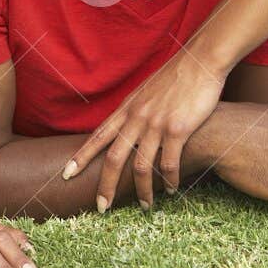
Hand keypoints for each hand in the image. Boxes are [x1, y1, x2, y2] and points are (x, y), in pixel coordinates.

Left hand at [63, 47, 226, 211]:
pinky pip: (169, 163)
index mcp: (127, 108)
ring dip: (142, 191)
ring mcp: (157, 124)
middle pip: (114, 159)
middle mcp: (137, 118)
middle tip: (102, 207)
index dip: (81, 157)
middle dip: (106, 186)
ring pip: (142, 167)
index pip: (98, 136)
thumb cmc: (176, 76)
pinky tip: (172, 188)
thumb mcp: (146, 90)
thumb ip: (134, 109)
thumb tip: (126, 126)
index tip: (66, 174)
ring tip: (145, 205)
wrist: (201, 60)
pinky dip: (169, 180)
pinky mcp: (178, 129)